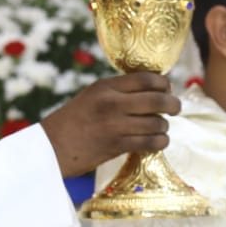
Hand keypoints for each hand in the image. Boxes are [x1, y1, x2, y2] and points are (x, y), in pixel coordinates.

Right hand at [40, 72, 180, 177]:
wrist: (50, 148)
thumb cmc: (71, 122)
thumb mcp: (92, 96)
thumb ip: (118, 92)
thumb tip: (151, 91)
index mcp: (106, 86)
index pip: (147, 78)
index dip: (164, 83)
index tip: (167, 88)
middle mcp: (113, 102)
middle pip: (158, 99)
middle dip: (173, 104)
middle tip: (175, 108)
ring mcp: (116, 124)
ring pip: (157, 122)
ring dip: (164, 127)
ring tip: (161, 128)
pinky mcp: (117, 145)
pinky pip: (150, 142)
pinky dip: (160, 142)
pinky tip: (158, 141)